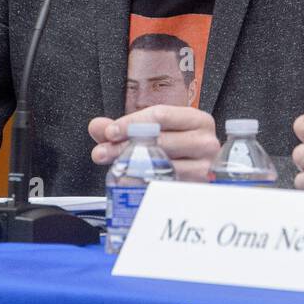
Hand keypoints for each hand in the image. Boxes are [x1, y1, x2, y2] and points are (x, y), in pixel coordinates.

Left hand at [88, 105, 219, 182]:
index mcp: (197, 120)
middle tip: (103, 152)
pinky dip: (142, 183)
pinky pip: (164, 184)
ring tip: (113, 166)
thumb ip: (125, 127)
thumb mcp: (156, 131)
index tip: (110, 132)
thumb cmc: (180, 147)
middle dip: (125, 146)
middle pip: (159, 140)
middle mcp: (205, 141)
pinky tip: (128, 180)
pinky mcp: (197, 188)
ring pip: (162, 164)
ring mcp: (204, 167)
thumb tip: (97, 126)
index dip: (131, 123)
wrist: (201, 169)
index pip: (161, 115)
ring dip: (131, 165)